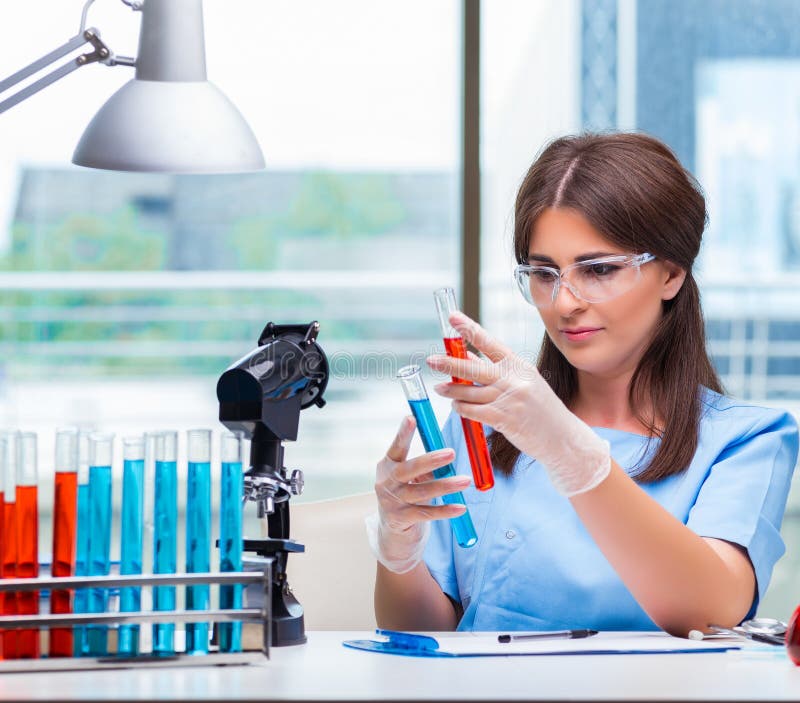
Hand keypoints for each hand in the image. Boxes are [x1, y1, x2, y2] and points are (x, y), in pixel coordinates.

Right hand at [367, 416, 470, 572]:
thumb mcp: (410, 479)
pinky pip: (427, 513)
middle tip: (451, 452)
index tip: (411, 418)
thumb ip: (424, 468)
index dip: (404, 433)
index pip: (396, 448)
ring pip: (422, 492)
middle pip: (409, 469)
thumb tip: (447, 455)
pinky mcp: (400, 519)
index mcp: (387, 466)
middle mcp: (386, 482)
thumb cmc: (405, 497)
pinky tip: (461, 507)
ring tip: (465, 481)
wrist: (392, 533)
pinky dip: (445, 510)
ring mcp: (391, 502)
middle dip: (431, 460)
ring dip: (446, 486)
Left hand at [426, 312, 609, 496]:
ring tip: (440, 388)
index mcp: (519, 366)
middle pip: (474, 369)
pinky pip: (473, 411)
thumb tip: (467, 357)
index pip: (489, 342)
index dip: (469, 329)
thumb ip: (494, 370)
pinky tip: (456, 408)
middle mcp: (514, 380)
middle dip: (449, 364)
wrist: (562, 438)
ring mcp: (509, 400)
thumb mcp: (522, 383)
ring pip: (469, 393)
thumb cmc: (540, 409)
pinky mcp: (504, 419)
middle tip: (431, 361)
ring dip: (451, 391)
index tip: (453, 318)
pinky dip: (461, 409)